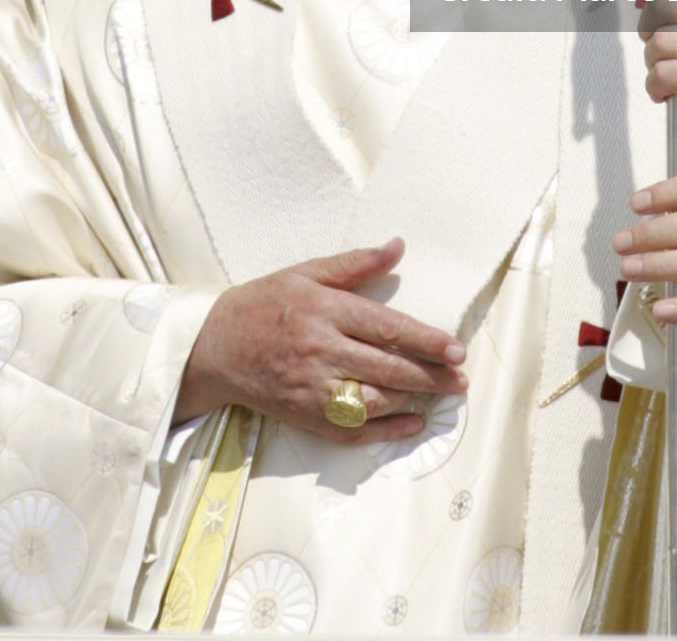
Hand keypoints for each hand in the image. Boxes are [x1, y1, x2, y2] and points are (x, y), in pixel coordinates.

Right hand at [176, 238, 467, 442]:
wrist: (215, 346)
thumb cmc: (264, 302)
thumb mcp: (306, 272)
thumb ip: (355, 263)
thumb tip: (398, 246)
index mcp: (326, 311)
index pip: (387, 328)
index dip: (426, 340)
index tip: (456, 348)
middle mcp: (322, 351)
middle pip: (388, 368)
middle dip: (431, 375)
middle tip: (461, 378)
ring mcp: (313, 388)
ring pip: (374, 400)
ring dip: (413, 400)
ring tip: (442, 395)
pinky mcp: (305, 415)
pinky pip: (353, 430)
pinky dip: (386, 430)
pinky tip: (412, 423)